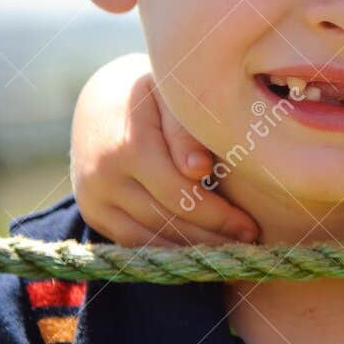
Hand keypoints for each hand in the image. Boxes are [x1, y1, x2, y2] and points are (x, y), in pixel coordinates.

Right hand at [69, 53, 259, 244]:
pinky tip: (197, 250)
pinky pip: (130, 242)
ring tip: (228, 250)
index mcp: (128, 146)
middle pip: (165, 221)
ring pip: (148, 239)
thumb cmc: (153, 93)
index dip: (218, 216)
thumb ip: (185, 131)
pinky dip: (165, 250)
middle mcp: (104, 176)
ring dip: (190, 250)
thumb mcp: (171, 96)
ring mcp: (93, 197)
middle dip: (211, 236)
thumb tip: (199, 170)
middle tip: (247, 243)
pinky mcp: (93, 211)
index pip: (179, 195)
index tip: (251, 227)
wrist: (101, 99)